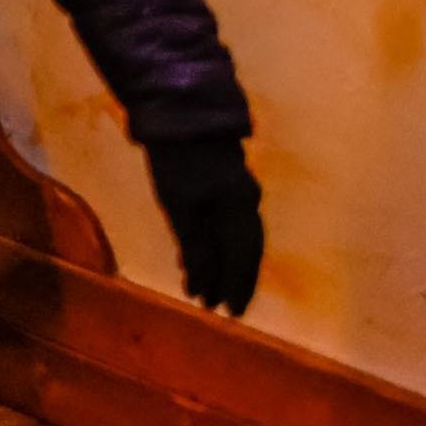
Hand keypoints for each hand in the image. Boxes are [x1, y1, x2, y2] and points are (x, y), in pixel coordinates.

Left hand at [143, 135, 262, 315]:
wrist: (180, 113)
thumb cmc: (177, 159)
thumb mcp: (179, 205)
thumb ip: (195, 244)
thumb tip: (205, 281)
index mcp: (241, 210)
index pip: (243, 258)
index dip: (236, 286)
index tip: (229, 312)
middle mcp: (248, 204)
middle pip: (244, 252)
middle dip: (231, 280)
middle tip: (219, 307)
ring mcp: (240, 192)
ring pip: (236, 238)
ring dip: (221, 265)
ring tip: (203, 290)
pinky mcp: (225, 184)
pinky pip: (227, 223)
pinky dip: (215, 244)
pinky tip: (197, 258)